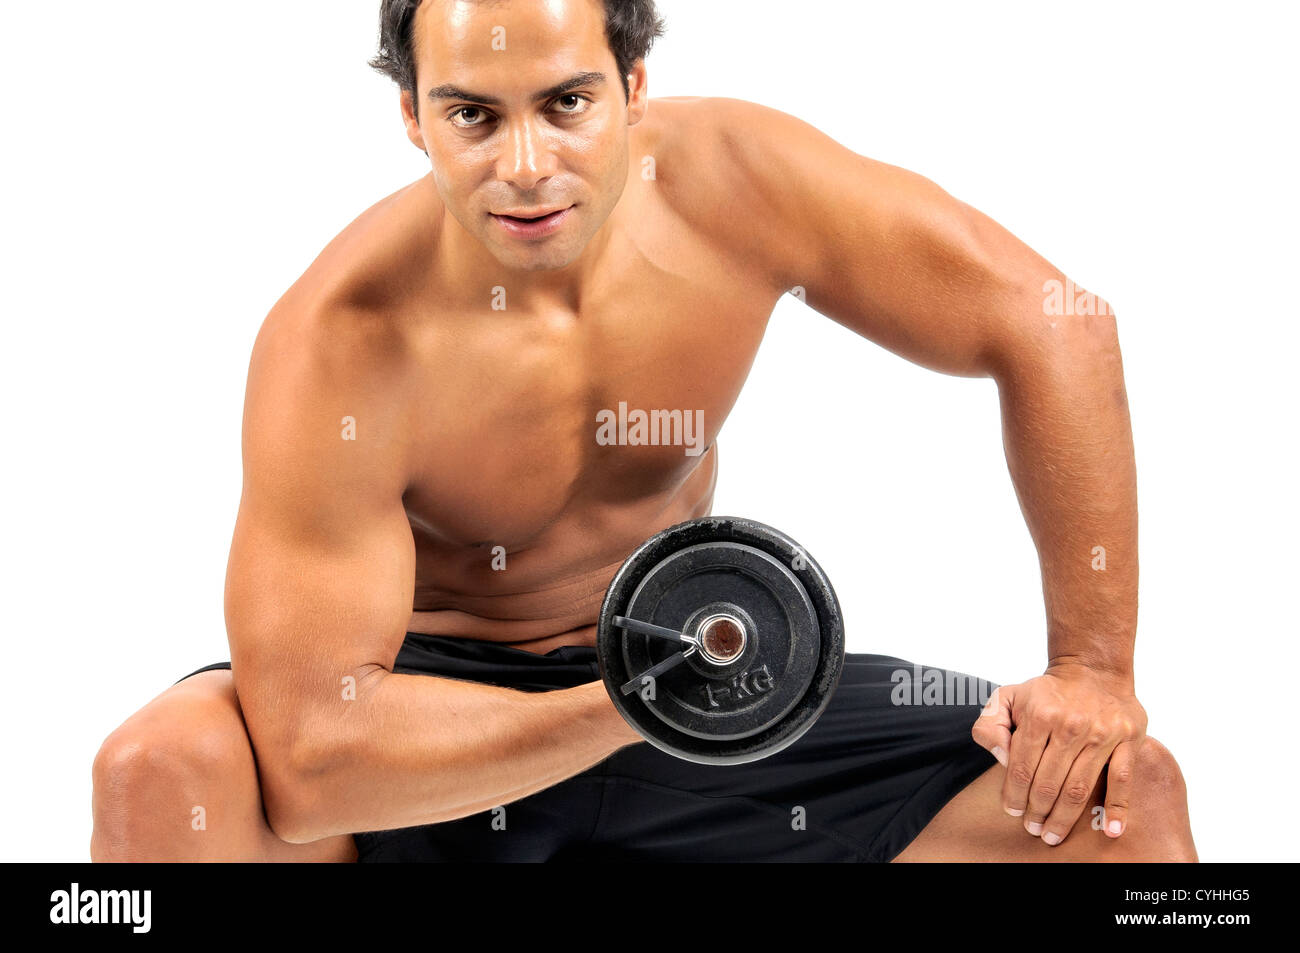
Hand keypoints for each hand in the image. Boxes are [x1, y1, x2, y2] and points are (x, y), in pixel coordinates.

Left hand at [971, 663, 1146, 845]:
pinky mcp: (1128, 740)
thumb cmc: (1047, 692)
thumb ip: (989, 726)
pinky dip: (1118, 808)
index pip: (1021, 767)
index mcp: (1038, 715)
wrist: (1093, 670)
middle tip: (1034, 829)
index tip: (1012, 812)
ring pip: (1079, 787)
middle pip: (1049, 783)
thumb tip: (1002, 758)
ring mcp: (1101, 734)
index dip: (1014, 795)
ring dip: (1065, 818)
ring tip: (1053, 835)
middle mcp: (1070, 726)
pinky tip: (1110, 830)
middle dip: (1038, 812)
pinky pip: (1122, 780)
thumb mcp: (1006, 697)